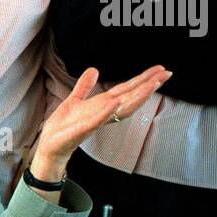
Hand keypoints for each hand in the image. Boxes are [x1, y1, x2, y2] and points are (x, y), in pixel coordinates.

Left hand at [33, 65, 170, 175]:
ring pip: (121, 108)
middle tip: (166, 73)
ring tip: (152, 84)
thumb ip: (85, 86)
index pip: (127, 90)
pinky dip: (107, 111)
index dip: (143, 80)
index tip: (159, 70)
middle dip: (149, 85)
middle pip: (131, 96)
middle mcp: (104, 112)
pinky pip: (97, 120)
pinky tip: (116, 102)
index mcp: (102, 105)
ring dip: (137, 96)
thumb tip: (93, 70)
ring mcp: (96, 121)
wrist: (50, 146)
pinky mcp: (83, 129)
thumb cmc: (63, 127)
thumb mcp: (74, 100)